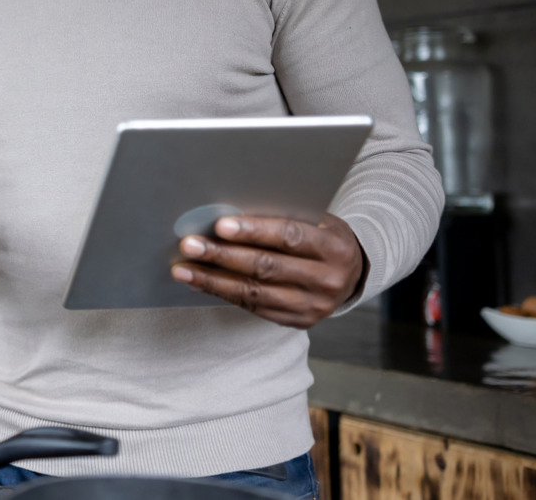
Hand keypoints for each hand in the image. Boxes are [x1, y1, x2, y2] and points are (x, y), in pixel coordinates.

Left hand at [170, 213, 364, 328]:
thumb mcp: (316, 220)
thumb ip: (283, 216)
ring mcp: (313, 306)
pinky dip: (224, 294)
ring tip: (183, 270)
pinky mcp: (298, 321)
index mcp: (334, 247)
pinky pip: (254, 308)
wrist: (352, 273)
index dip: (254, 231)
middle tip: (189, 245)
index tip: (220, 225)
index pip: (289, 237)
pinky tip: (200, 283)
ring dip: (213, 280)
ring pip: (255, 293)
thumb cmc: (323, 236)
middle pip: (266, 267)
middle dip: (222, 256)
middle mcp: (327, 280)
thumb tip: (228, 212)